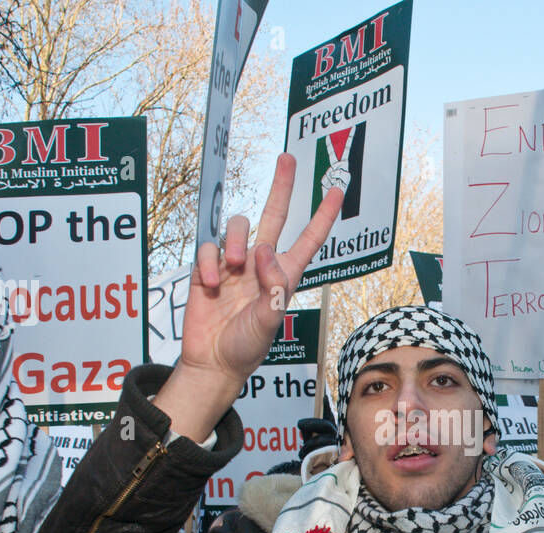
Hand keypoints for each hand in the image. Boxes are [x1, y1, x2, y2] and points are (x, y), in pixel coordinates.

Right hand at [156, 154, 342, 440]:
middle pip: (273, 215)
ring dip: (235, 241)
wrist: (212, 362)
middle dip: (281, 186)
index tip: (336, 189)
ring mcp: (233, 264)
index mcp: (284, 275)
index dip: (323, 215)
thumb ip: (273, 288)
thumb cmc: (246, 348)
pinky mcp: (207, 268)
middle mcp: (260, 264)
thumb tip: (266, 251)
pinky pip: (208, 248)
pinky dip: (207, 261)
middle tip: (287, 159)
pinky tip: (209, 284)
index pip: (308, 239)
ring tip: (234, 267)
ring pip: (238, 227)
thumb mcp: (269, 322)